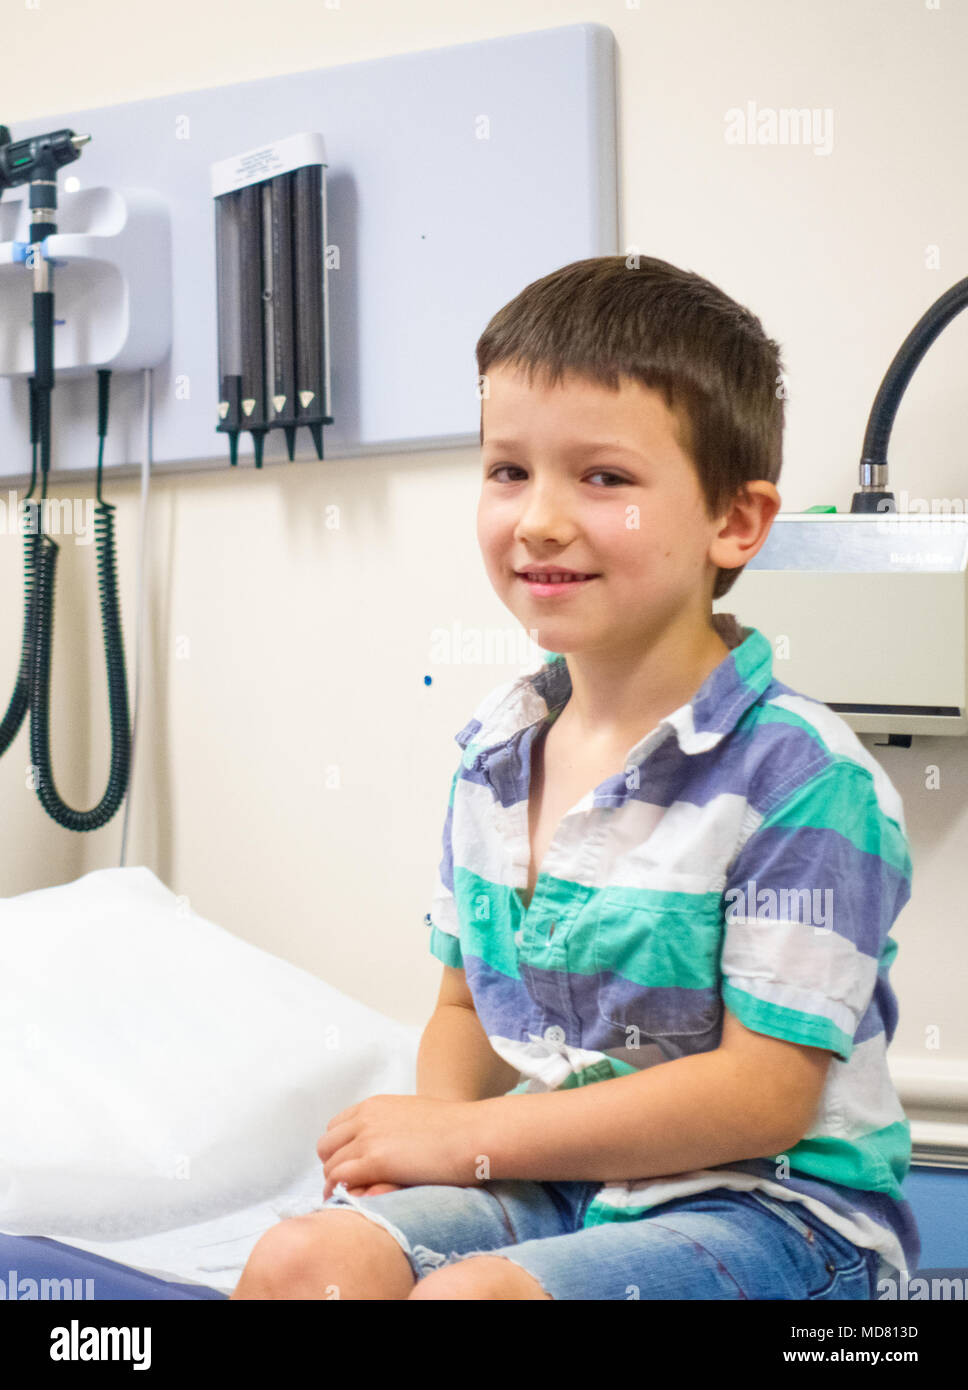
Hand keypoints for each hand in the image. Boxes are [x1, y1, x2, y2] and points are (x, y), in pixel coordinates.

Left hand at [317, 1093, 480, 1200]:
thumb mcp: (416, 1116)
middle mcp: (366, 1117)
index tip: (348, 1164)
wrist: (472, 1134)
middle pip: (326, 1144)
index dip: (340, 1148)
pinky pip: (339, 1178)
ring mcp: (368, 1138)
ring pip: (330, 1163)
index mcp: (375, 1105)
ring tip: (344, 1198)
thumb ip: (396, 1125)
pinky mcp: (375, 1160)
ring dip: (335, 1182)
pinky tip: (347, 1202)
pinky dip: (338, 1191)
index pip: (336, 1126)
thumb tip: (396, 1145)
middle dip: (332, 1164)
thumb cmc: (457, 1129)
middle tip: (346, 1184)